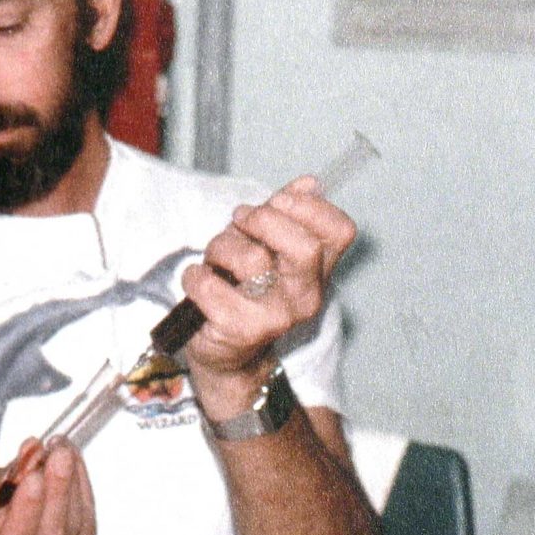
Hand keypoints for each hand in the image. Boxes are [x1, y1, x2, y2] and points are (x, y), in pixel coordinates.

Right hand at [0, 437, 95, 534]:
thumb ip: (7, 477)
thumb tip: (33, 450)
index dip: (27, 509)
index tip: (33, 475)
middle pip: (52, 534)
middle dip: (57, 488)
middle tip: (59, 452)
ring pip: (74, 526)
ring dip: (72, 484)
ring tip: (65, 452)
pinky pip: (88, 522)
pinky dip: (83, 490)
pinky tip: (76, 467)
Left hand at [178, 175, 358, 410]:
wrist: (227, 352)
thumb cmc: (245, 289)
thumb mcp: (267, 245)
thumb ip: (286, 213)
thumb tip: (310, 182)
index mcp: (319, 270)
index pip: (339, 232)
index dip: (308, 207)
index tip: (278, 200)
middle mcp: (306, 296)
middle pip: (302, 246)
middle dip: (263, 221)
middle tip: (241, 221)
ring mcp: (276, 316)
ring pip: (250, 259)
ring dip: (220, 248)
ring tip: (216, 260)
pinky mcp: (240, 329)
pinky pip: (209, 284)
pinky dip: (195, 276)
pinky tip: (200, 282)